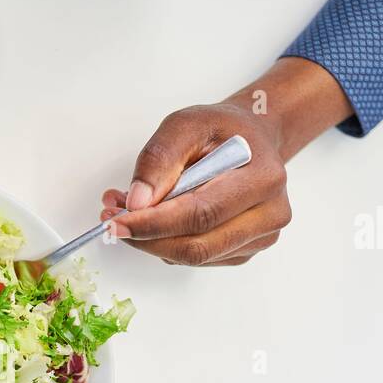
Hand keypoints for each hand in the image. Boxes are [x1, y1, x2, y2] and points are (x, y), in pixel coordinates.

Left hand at [102, 57, 352, 265]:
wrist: (252, 139)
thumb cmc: (222, 130)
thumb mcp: (187, 124)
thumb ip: (159, 158)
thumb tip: (137, 203)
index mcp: (263, 177)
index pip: (201, 214)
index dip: (153, 224)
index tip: (116, 222)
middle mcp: (271, 213)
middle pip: (197, 246)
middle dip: (147, 238)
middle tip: (112, 222)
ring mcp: (261, 237)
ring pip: (194, 257)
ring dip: (152, 241)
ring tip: (127, 213)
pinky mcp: (246, 250)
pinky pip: (198, 258)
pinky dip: (168, 243)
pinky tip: (156, 222)